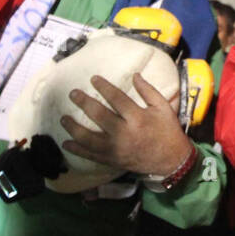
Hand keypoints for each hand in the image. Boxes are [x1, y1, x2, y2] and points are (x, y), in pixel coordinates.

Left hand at [61, 73, 192, 177]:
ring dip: (74, 127)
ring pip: (89, 138)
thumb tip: (134, 75)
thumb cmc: (167, 131)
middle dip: (83, 102)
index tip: (93, 79)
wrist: (171, 160)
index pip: (116, 98)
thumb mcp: (163, 107)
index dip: (103, 87)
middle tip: (73, 94)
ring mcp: (116, 149)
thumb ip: (148, 90)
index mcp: (137, 118)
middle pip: (98, 115)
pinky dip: (77, 150)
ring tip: (63, 118)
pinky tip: (66, 143)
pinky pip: (91, 155)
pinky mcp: (112, 160)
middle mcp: (124, 133)